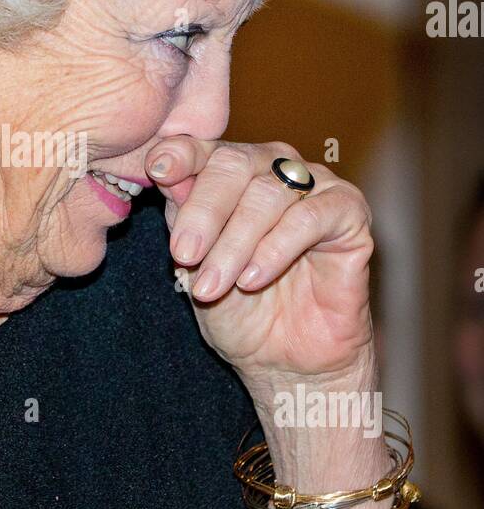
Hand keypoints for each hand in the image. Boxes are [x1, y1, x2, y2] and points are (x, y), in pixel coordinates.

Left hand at [145, 138, 375, 397]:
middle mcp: (275, 170)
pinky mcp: (349, 214)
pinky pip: (310, 217)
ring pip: (269, 193)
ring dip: (235, 242)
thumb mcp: (195, 265)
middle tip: (183, 256)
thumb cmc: (239, 311)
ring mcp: (316, 187)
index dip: (182, 154)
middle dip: (204, 211)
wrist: (285, 361)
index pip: (205, 147)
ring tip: (214, 286)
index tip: (159, 171)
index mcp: (234, 173)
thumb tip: (165, 169)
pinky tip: (253, 279)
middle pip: (235, 163)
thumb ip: (183, 216)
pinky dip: (275, 249)